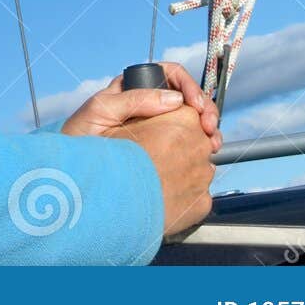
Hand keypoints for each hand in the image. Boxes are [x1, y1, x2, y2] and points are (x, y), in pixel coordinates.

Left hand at [59, 64, 221, 151]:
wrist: (69, 169)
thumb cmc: (78, 136)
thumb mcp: (101, 111)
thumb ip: (134, 100)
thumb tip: (175, 99)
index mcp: (133, 88)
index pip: (170, 74)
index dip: (188, 86)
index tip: (195, 106)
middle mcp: (147, 104)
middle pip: (187, 97)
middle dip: (204, 108)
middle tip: (209, 127)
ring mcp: (155, 126)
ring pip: (190, 119)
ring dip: (207, 128)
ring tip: (212, 142)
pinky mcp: (160, 147)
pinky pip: (185, 141)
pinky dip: (199, 145)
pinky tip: (205, 152)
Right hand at [116, 106, 216, 235]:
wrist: (103, 206)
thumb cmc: (101, 158)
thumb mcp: (108, 111)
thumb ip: (144, 99)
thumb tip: (174, 98)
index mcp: (182, 119)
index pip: (191, 111)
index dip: (177, 117)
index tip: (166, 127)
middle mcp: (199, 147)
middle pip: (196, 138)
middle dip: (179, 143)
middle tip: (154, 152)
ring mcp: (203, 177)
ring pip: (197, 166)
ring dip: (181, 168)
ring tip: (154, 175)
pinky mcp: (202, 204)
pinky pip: (197, 192)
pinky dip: (183, 192)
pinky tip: (161, 193)